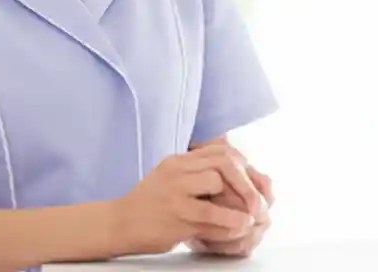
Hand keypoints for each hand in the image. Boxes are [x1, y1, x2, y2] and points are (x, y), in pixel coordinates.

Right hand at [111, 145, 260, 255]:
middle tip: (259, 200)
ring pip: (218, 183)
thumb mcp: (170, 179)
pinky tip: (240, 226)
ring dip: (241, 200)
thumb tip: (235, 176)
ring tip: (252, 215)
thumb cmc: (147, 205)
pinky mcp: (176, 216)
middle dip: (247, 181)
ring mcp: (175, 192)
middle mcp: (177, 171)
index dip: (244, 166)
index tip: (253, 181)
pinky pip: (211, 214)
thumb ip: (196, 174)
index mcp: (178, 160)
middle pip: (224, 162)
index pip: (221, 151)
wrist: (117, 224)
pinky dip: (231, 221)